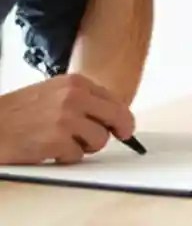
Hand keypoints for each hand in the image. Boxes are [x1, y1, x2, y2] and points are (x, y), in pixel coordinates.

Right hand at [0, 74, 135, 164]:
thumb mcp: (52, 92)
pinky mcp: (57, 140)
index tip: (125, 127)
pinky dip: (65, 157)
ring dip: (85, 147)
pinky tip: (49, 150)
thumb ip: (80, 99)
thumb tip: (110, 115)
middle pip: (118, 117)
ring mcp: (67, 118)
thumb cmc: (17, 113)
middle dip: (119, 130)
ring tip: (63, 143)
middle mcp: (74, 97)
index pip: (113, 100)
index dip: (121, 117)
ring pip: (100, 140)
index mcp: (75, 82)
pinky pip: (78, 156)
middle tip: (121, 137)